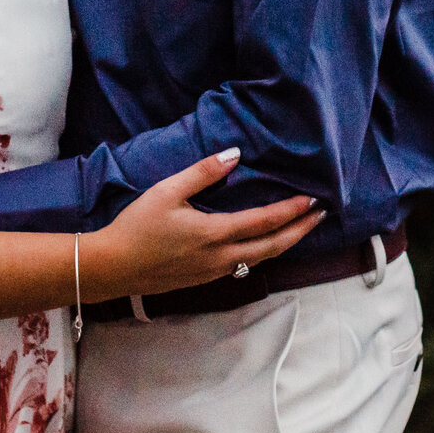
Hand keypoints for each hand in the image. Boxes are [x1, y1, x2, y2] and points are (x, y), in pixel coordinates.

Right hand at [83, 150, 325, 298]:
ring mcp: (213, 272)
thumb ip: (203, 172)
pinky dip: (263, 253)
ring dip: (284, 243)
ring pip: (260, 259)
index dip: (292, 211)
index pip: (264, 222)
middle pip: (273, 246)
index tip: (313, 200)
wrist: (112, 267)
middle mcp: (221, 257)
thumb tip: (234, 153)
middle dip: (300, 231)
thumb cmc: (137, 226)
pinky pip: (244, 266)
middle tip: (321, 216)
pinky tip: (264, 244)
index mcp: (214, 233)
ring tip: (300, 229)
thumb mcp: (167, 191)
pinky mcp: (204, 279)